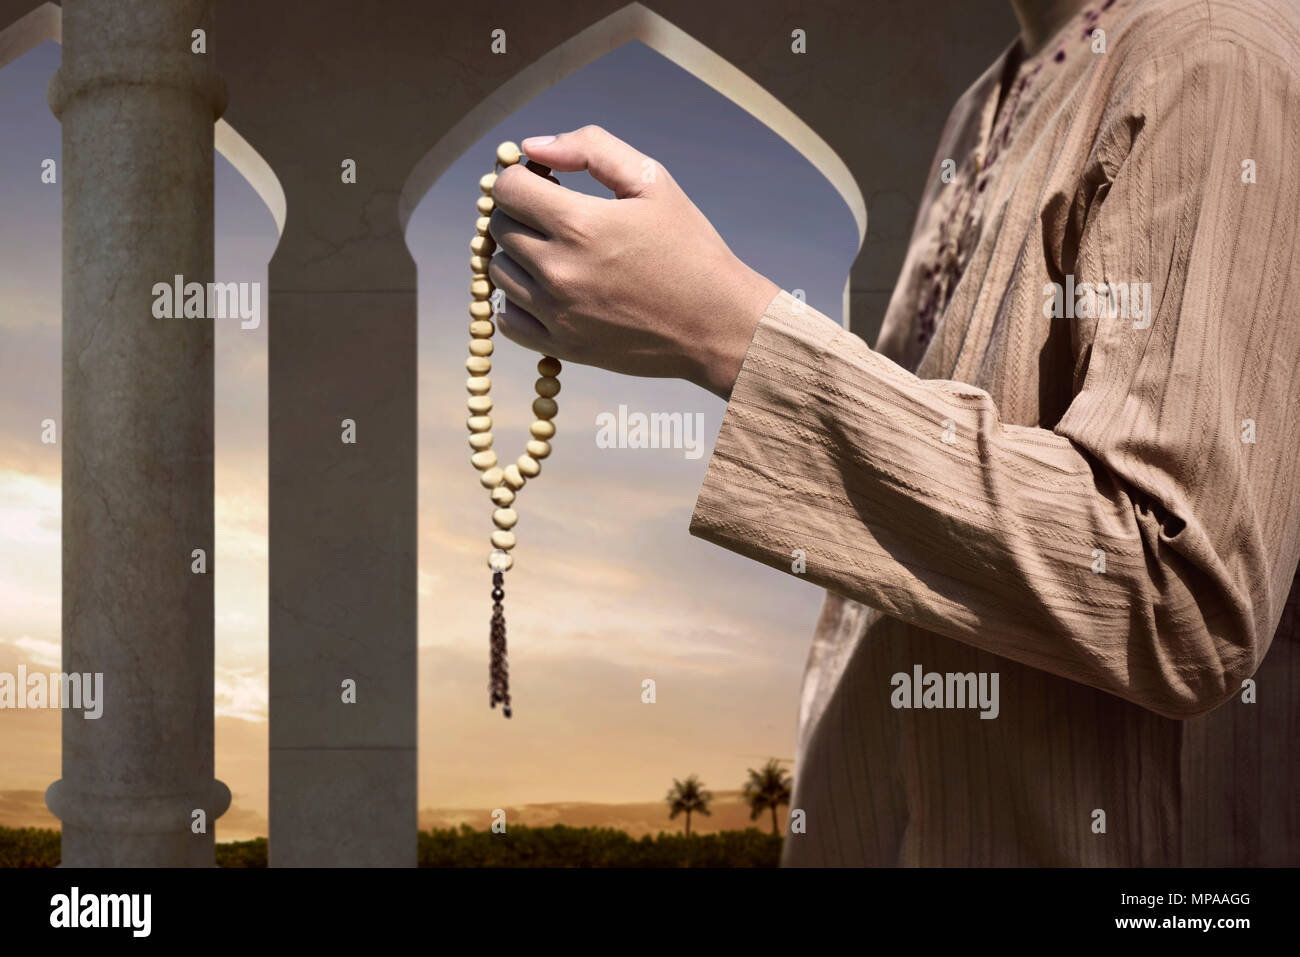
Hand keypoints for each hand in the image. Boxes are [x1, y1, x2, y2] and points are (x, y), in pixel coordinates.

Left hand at [487, 125, 778, 399]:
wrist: (717, 324)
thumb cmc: (690, 249)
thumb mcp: (652, 181)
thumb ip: (590, 149)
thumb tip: (534, 146)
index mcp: (579, 224)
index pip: (506, 189)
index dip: (520, 176)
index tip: (543, 181)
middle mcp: (558, 271)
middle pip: (499, 228)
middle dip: (520, 212)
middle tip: (555, 214)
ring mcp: (556, 313)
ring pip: (500, 272)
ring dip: (518, 255)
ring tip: (556, 251)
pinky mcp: (562, 345)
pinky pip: (509, 319)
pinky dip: (519, 300)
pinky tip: (550, 288)